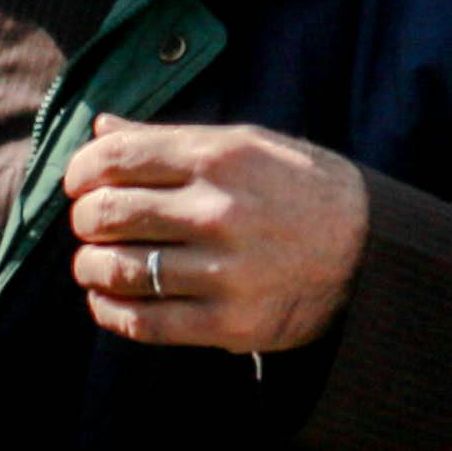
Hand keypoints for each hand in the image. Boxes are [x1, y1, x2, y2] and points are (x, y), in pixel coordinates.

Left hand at [66, 115, 371, 353]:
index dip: (81, 172)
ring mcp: (222, 270)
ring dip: (90, 267)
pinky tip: (108, 300)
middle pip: (107, 213)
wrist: (373, 251)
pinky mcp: (227, 322)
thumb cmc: (305, 189)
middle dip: (84, 219)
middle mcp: (219, 210)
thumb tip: (101, 128)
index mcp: (223, 157)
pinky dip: (110, 311)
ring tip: (94, 263)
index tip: (79, 183)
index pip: (117, 158)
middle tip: (90, 225)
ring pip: (117, 269)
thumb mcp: (251, 144)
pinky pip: (142, 322)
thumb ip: (173, 139)